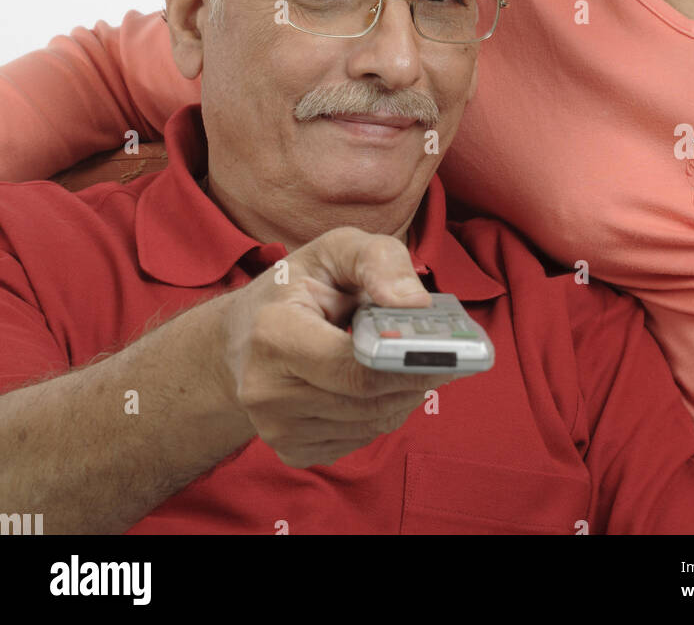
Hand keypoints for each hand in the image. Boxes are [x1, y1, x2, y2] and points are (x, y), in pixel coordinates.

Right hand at [219, 226, 457, 467]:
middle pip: (367, 400)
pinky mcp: (290, 450)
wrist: (241, 337)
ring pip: (369, 424)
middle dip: (413, 379)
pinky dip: (379, 414)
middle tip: (444, 357)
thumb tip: (416, 302)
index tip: (446, 352)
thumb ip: (378, 260)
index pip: (355, 366)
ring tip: (406, 364)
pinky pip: (357, 439)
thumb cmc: (295, 288)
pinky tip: (374, 385)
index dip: (405, 363)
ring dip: (400, 397)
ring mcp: (276, 428)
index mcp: (273, 333)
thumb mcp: (334, 250)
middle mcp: (266, 390)